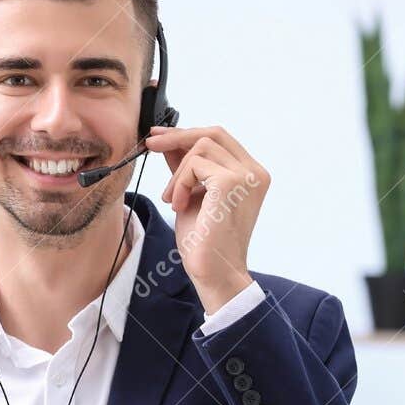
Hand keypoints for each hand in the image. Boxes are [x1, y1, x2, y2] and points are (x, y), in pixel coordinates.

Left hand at [143, 125, 269, 312]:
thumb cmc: (204, 241)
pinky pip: (194, 164)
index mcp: (251, 175)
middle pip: (213, 133)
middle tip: (149, 145)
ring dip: (177, 173)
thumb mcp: (191, 195)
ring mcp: (246, 176)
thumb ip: (186, 169)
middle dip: (177, 136)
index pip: (220, 139)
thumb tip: (168, 143)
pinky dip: (179, 182)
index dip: (188, 134)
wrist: (213, 271)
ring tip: (173, 199)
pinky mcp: (231, 182)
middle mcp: (254, 172)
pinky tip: (178, 205)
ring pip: (200, 148)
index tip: (159, 137)